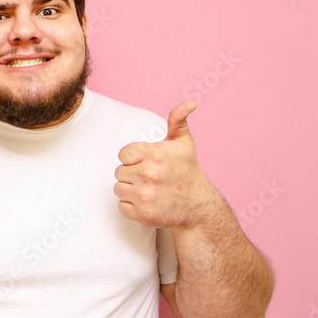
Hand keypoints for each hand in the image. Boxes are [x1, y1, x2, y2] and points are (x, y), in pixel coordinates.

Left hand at [113, 100, 219, 227]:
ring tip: (148, 189)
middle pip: (119, 172)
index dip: (134, 159)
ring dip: (130, 189)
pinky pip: (122, 206)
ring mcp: (145, 196)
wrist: (198, 205)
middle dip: (132, 174)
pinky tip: (147, 201)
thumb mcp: (184, 143)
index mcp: (154, 154)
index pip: (123, 155)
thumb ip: (178, 120)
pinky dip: (132, 206)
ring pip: (118, 189)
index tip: (147, 162)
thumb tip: (190, 103)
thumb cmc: (187, 171)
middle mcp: (148, 175)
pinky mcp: (143, 215)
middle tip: (149, 177)